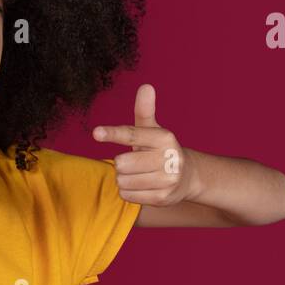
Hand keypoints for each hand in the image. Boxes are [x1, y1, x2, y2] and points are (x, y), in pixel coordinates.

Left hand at [91, 84, 199, 205]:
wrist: (188, 177)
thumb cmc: (161, 150)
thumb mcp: (153, 130)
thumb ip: (145, 111)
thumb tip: (145, 86)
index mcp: (164, 137)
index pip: (132, 134)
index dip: (113, 133)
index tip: (96, 133)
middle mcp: (169, 157)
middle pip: (122, 163)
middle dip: (122, 164)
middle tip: (135, 162)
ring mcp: (167, 179)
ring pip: (123, 181)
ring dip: (124, 179)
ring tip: (139, 175)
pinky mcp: (163, 198)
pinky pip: (128, 195)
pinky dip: (129, 192)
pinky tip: (141, 186)